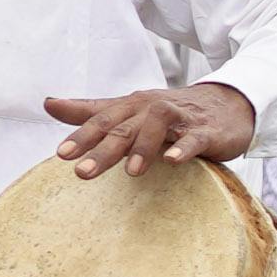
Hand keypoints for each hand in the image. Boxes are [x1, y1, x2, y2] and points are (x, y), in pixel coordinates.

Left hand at [44, 82, 254, 177]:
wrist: (227, 103)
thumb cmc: (170, 111)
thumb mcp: (128, 109)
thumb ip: (90, 110)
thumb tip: (49, 104)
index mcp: (131, 107)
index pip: (102, 120)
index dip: (81, 136)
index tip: (61, 154)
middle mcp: (151, 109)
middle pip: (123, 127)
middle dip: (102, 148)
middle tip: (82, 173)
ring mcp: (180, 119)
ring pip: (157, 126)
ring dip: (143, 147)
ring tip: (130, 172)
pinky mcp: (206, 131)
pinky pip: (194, 138)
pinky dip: (183, 148)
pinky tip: (172, 160)